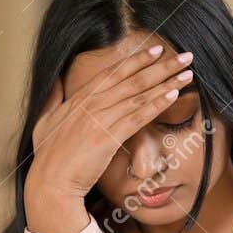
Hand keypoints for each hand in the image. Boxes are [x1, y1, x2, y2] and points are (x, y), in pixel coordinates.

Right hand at [27, 44, 193, 200]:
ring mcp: (100, 119)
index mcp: (79, 98)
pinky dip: (157, 103)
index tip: (156, 50)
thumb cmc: (48, 156)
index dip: (137, 60)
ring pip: (139, 95)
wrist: (49, 182)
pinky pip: (138, 116)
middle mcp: (92, 104)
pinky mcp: (109, 137)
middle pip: (132, 79)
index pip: (113, 72)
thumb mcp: (44, 121)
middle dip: (161, 65)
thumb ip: (52, 98)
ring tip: (188, 73)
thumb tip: (56, 80)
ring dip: (166, 82)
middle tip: (184, 55)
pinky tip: (174, 94)